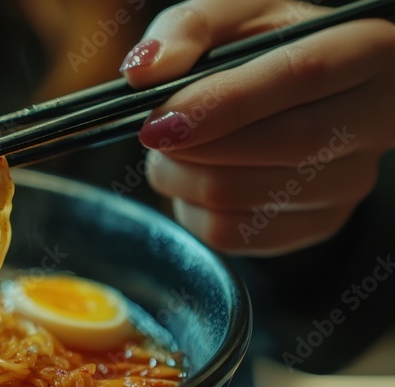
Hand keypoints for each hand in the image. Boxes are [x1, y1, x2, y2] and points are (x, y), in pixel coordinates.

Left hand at [121, 0, 394, 255]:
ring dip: (184, 178)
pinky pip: (238, 236)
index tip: (161, 121)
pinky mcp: (319, 224)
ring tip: (173, 150)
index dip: (226, 102)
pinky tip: (193, 179)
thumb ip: (188, 28)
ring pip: (250, 199)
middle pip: (285, 144)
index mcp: (368, 49)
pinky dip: (193, 210)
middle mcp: (375, 119)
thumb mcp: (232, 14)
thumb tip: (143, 71)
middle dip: (198, 147)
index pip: (304, 75)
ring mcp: (351, 180)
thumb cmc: (260, 44)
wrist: (289, 92)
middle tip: (154, 134)